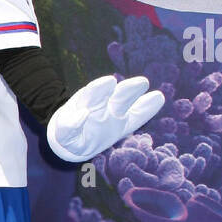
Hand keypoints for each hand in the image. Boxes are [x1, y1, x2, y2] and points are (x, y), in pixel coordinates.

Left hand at [47, 75, 165, 163]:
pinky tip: (158, 99)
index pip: (93, 94)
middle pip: (116, 95)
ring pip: (127, 102)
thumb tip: (82, 115)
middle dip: (127, 89)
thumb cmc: (68, 131)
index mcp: (85, 103)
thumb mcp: (63, 131)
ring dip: (136, 93)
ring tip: (149, 86)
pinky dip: (147, 108)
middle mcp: (103, 104)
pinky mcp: (125, 125)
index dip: (100, 88)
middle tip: (141, 82)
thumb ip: (68, 126)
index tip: (109, 82)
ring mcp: (115, 113)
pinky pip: (138, 117)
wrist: (74, 139)